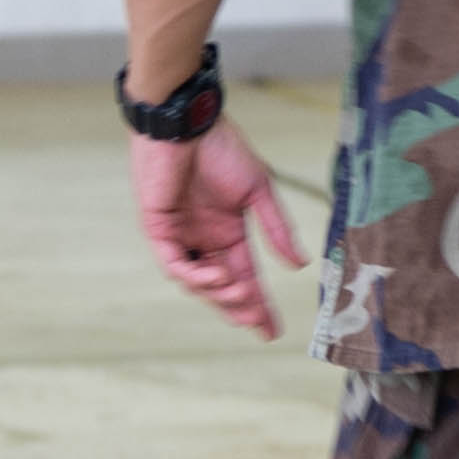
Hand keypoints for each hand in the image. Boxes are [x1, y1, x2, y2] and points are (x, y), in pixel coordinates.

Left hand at [133, 115, 305, 338]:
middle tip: (256, 323)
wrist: (188, 126)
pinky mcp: (158, 229)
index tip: (272, 331)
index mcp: (227, 233)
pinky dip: (196, 274)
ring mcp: (180, 236)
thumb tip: (300, 265)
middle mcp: (203, 240)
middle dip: (239, 308)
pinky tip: (217, 275)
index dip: (258, 305)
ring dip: (219, 293)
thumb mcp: (258, 192)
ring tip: (242, 294)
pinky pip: (175, 263)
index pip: (245, 276)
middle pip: (221, 287)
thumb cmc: (222, 150)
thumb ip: (276, 230)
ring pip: (197, 281)